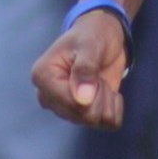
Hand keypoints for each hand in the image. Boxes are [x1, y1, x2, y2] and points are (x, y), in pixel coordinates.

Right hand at [31, 10, 127, 129]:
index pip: (71, 104)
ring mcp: (66, 109)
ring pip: (96, 121)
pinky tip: (105, 90)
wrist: (103, 36)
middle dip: (100, 94)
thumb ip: (85, 68)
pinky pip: (109, 124)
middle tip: (96, 73)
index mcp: (43, 77)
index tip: (93, 69)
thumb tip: (82, 100)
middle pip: (84, 116)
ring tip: (98, 79)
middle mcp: (50, 98)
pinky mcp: (82, 115)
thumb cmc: (92, 34)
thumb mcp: (90, 44)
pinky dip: (114, 106)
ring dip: (106, 99)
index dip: (92, 92)